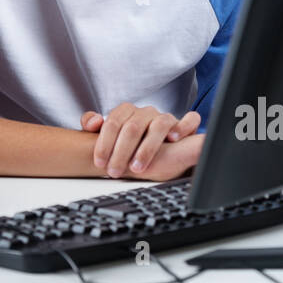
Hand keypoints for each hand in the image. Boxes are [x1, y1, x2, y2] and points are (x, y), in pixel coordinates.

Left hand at [81, 103, 200, 177]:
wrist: (161, 148)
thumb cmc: (131, 143)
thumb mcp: (110, 136)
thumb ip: (95, 126)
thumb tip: (92, 123)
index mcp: (127, 111)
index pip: (113, 122)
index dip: (104, 143)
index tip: (100, 162)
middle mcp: (146, 112)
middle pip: (133, 127)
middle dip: (121, 151)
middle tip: (114, 171)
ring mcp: (165, 117)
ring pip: (159, 124)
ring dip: (147, 147)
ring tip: (137, 166)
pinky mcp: (183, 125)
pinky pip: (189, 120)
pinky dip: (183, 127)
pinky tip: (174, 139)